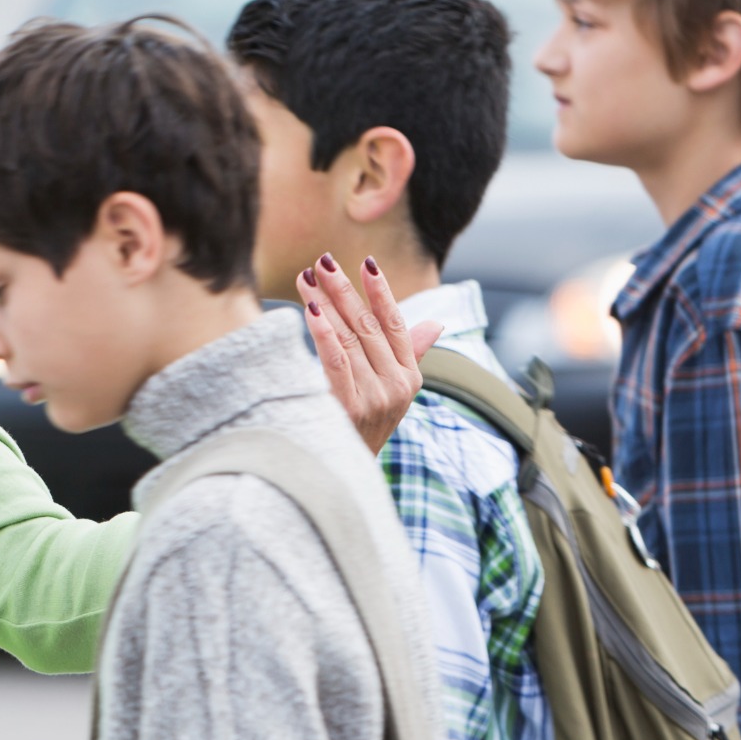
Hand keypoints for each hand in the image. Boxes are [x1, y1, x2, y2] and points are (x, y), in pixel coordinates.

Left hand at [295, 252, 442, 454]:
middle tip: (322, 262)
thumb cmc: (361, 429)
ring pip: (348, 337)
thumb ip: (409, 356)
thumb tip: (435, 323)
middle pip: (368, 326)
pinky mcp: (350, 407)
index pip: (396, 325)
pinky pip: (336, 360)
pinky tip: (310, 310)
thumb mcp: (391, 394)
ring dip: (325, 303)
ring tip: (305, 278)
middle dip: (344, 290)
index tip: (367, 264)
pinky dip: (323, 332)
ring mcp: (376, 397)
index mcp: (410, 378)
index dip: (382, 293)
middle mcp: (398, 386)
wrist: (344, 477)